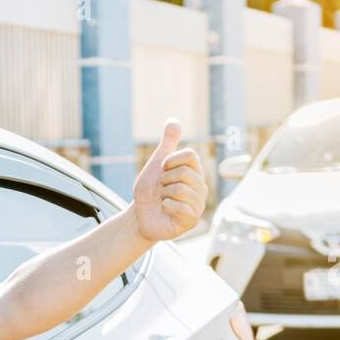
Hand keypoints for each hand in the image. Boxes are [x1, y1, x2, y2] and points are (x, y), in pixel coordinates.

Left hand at [131, 118, 207, 242]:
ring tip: (163, 200)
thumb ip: (167, 143)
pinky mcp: (192, 220)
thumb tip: (173, 120)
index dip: (170, 162)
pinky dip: (166, 206)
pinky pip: (180, 206)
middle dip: (164, 180)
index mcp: (195, 171)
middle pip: (184, 172)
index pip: (189, 155)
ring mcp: (198, 204)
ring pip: (181, 189)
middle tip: (161, 189)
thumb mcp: (156, 164)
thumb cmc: (149, 191)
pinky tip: (166, 210)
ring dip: (164, 194)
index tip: (162, 171)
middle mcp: (200, 186)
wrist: (139, 215)